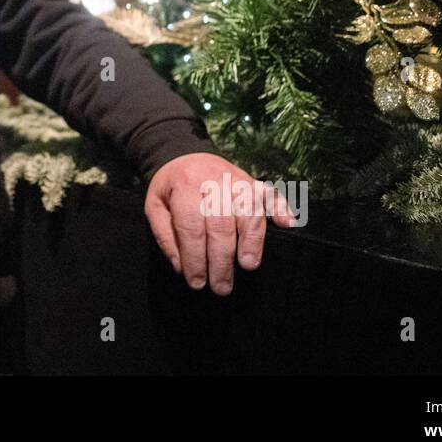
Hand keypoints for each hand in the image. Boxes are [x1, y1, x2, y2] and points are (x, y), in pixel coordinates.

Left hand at [144, 152, 295, 295]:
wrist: (186, 154)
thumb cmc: (171, 187)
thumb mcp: (155, 207)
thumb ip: (165, 236)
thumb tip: (181, 266)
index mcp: (185, 187)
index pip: (191, 228)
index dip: (194, 258)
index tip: (197, 282)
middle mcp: (214, 181)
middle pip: (221, 224)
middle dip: (221, 260)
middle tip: (222, 287)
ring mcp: (237, 180)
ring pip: (248, 210)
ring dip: (251, 240)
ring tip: (248, 265)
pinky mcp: (253, 181)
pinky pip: (271, 195)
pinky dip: (281, 208)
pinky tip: (286, 225)